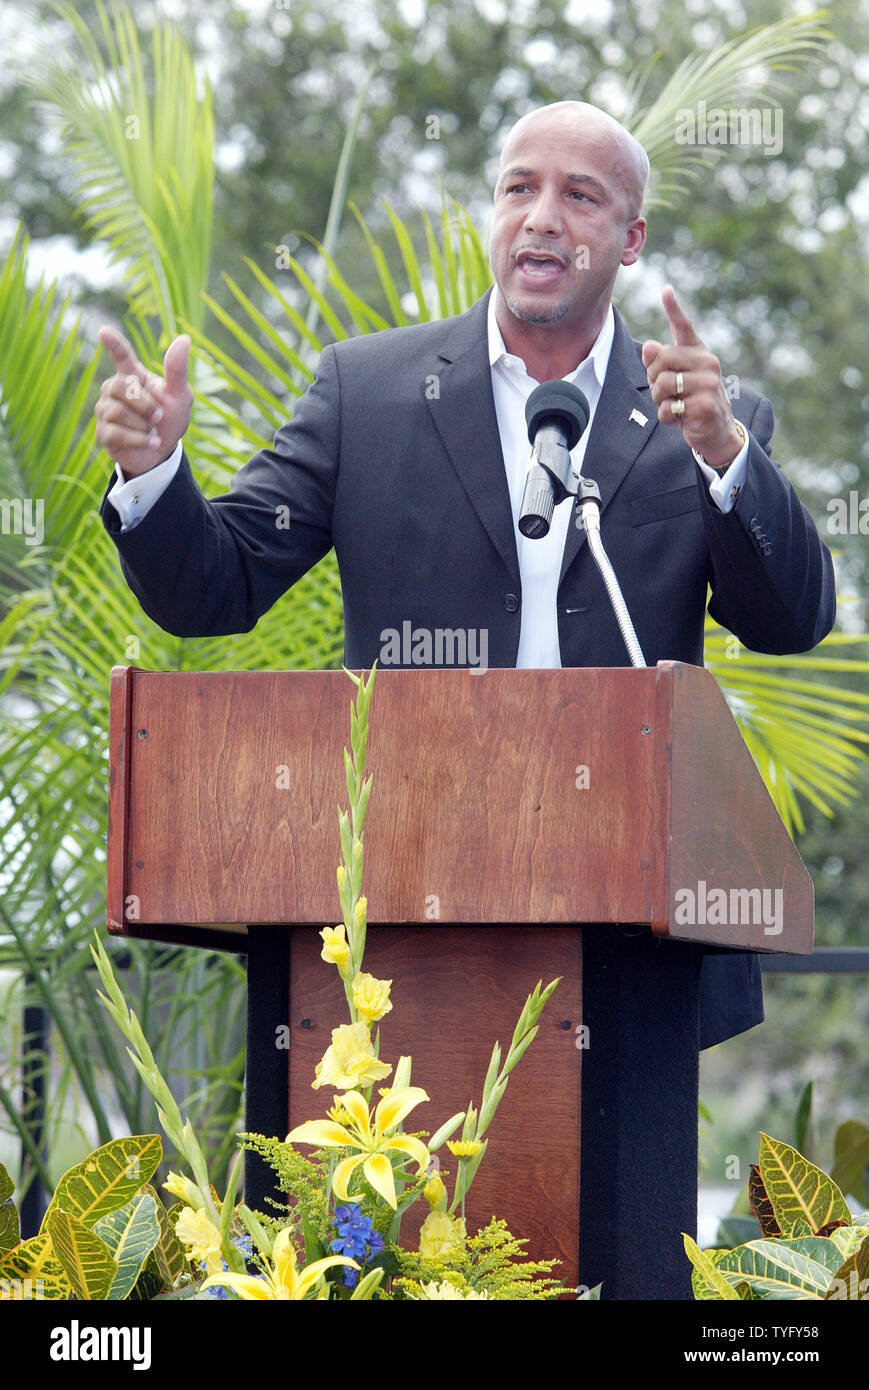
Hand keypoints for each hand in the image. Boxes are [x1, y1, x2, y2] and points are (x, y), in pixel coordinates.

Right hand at [95, 328, 192, 477]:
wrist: (164, 451)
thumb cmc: (170, 418)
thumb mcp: (180, 395)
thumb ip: (177, 370)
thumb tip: (184, 338)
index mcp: (133, 375)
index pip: (121, 355)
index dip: (114, 344)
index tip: (104, 331)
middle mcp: (114, 389)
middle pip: (122, 387)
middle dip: (145, 404)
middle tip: (159, 416)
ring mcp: (106, 410)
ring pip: (118, 411)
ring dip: (143, 425)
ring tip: (152, 431)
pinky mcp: (103, 433)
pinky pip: (117, 433)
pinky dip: (140, 440)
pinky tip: (150, 442)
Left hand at [641, 286, 742, 468]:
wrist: (716, 431)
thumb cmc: (691, 402)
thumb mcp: (674, 381)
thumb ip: (660, 365)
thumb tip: (648, 347)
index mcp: (699, 353)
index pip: (685, 328)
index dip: (674, 309)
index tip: (665, 290)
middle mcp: (707, 363)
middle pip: (661, 358)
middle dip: (652, 377)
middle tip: (662, 391)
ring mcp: (708, 384)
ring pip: (662, 384)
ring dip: (658, 400)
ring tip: (672, 405)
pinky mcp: (704, 405)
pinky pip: (668, 407)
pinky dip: (666, 417)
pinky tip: (679, 418)